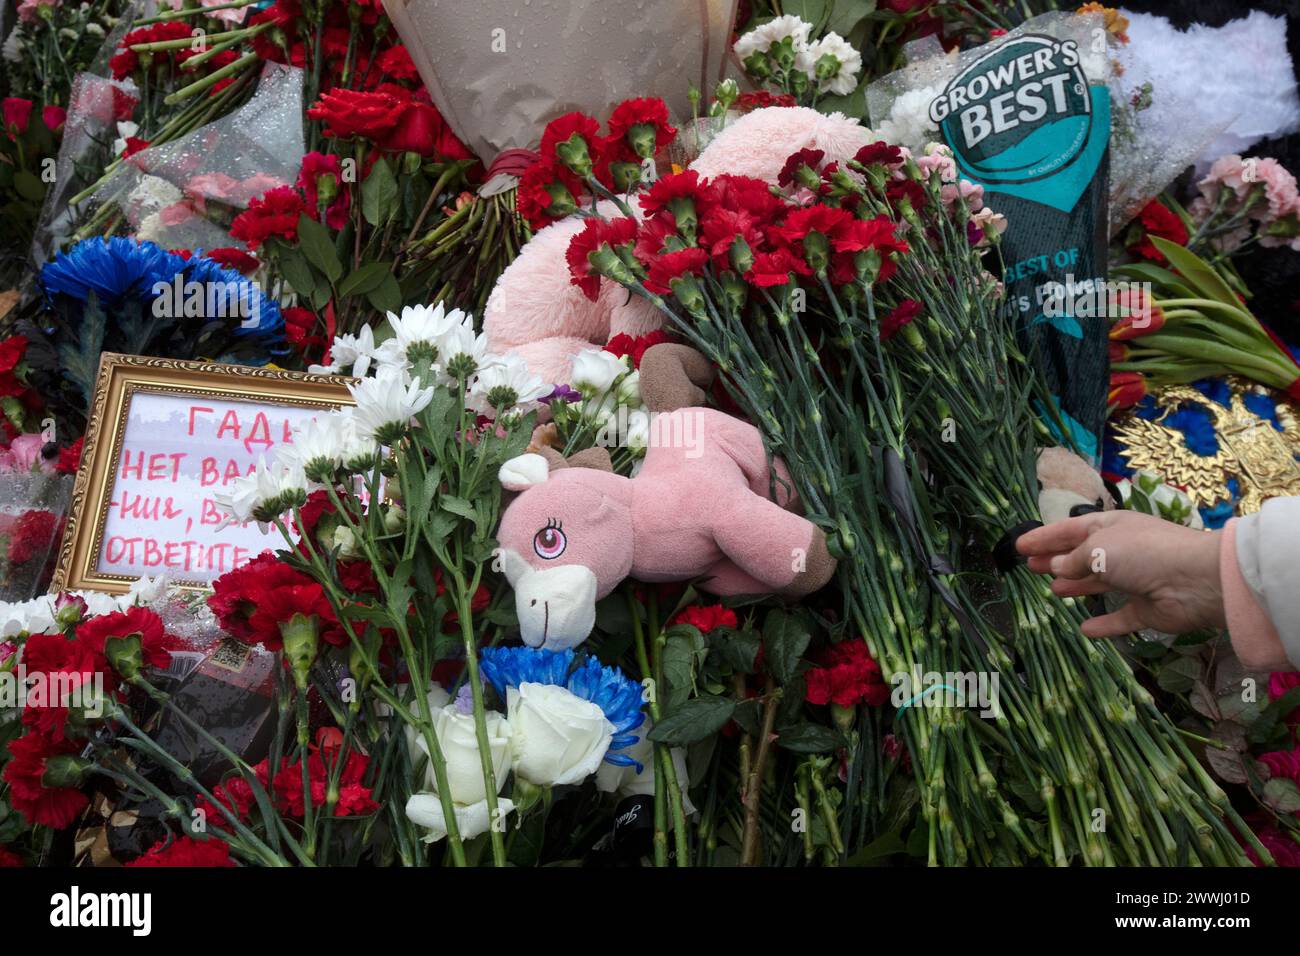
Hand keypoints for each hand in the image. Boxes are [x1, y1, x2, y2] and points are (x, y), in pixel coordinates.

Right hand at [1015, 510, 1225, 637]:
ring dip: (1076, 586)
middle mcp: (1122, 551)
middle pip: (1082, 556)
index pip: (1070, 530)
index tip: (1020, 545)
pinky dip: (1104, 624)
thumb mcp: (1098, 548)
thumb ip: (1073, 560)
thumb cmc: (1142, 552)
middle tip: (1029, 567)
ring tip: (1052, 590)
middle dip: (1056, 560)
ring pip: (1099, 584)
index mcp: (1111, 527)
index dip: (1044, 537)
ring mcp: (1136, 581)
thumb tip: (1056, 568)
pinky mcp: (1147, 610)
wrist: (1195, 580)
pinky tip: (1085, 630)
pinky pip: (1120, 617)